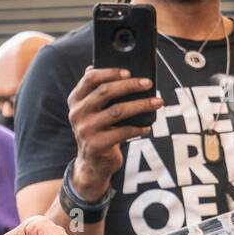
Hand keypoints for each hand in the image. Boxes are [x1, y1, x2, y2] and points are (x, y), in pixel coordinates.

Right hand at [66, 67, 160, 199]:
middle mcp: (77, 113)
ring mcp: (85, 130)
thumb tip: (122, 71)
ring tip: (157, 102)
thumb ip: (100, 92)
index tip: (129, 71)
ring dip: (140, 105)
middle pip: (105, 92)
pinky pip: (122, 132)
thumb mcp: (93, 110)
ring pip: (117, 111)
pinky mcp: (96, 145)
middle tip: (148, 83)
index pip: (90, 79)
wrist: (92, 163)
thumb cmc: (98, 130)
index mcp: (75, 100)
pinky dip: (138, 128)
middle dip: (129, 85)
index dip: (110, 72)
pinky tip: (147, 127)